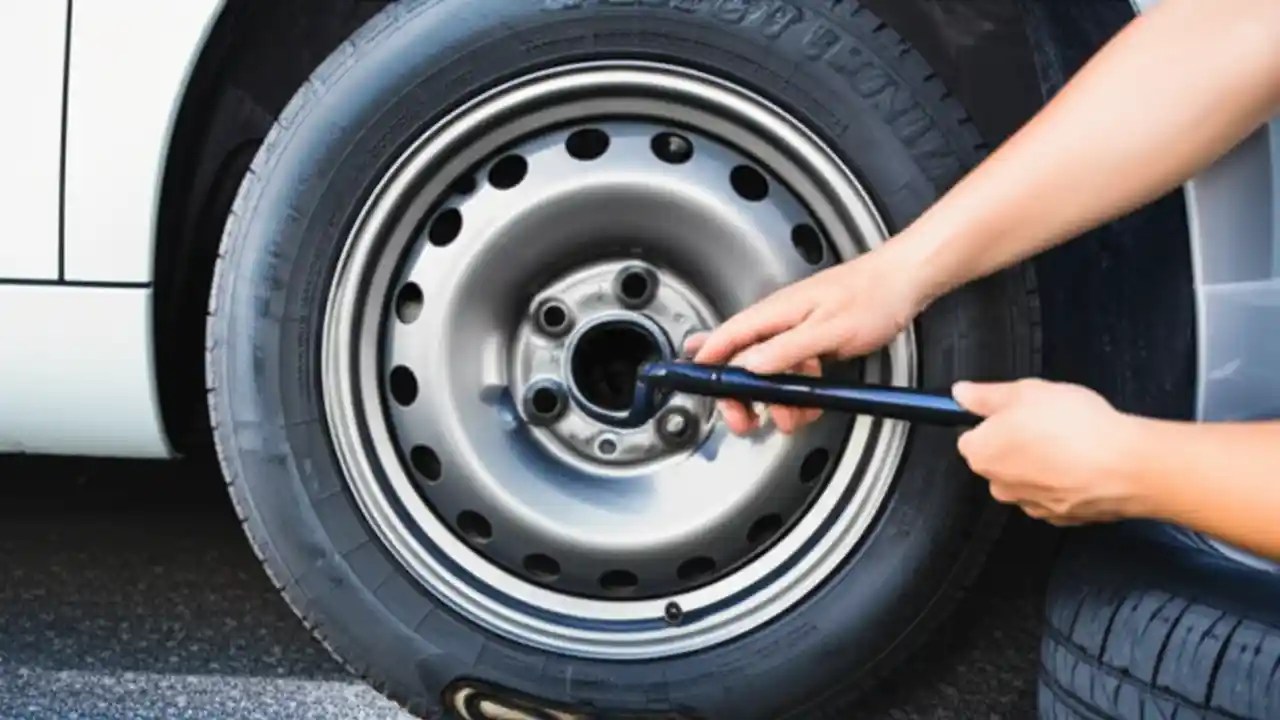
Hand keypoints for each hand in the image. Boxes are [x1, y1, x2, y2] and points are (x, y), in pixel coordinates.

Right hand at [689, 242, 934, 434]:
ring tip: (788, 417)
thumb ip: (786, 350)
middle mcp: (780, 320)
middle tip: (744, 420)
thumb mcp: (829, 330)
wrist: (905, 282)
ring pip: (769, 372)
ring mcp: (796, 331)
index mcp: (776, 312)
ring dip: (775, 400)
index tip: (694, 385)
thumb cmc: (873, 295)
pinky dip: (797, 393)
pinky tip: (809, 402)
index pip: (727, 337)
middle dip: (740, 394)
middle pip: (742, 361)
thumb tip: (749, 366)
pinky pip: (793, 373)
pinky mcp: (812, 341)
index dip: (706, 361)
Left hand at [953, 378, 1143, 525]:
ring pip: (1028, 479)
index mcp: (982, 455)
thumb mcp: (1024, 391)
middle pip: (1000, 460)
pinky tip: (1086, 465)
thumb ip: (985, 395)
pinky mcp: (1062, 519)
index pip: (971, 438)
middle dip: (1017, 444)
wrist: (1126, 466)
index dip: (993, 422)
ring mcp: (1031, 506)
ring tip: (1072, 443)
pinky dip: (1066, 483)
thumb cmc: (1072, 425)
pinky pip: (1056, 495)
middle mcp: (999, 486)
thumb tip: (960, 393)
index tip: (1015, 412)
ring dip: (1043, 465)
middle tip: (1047, 423)